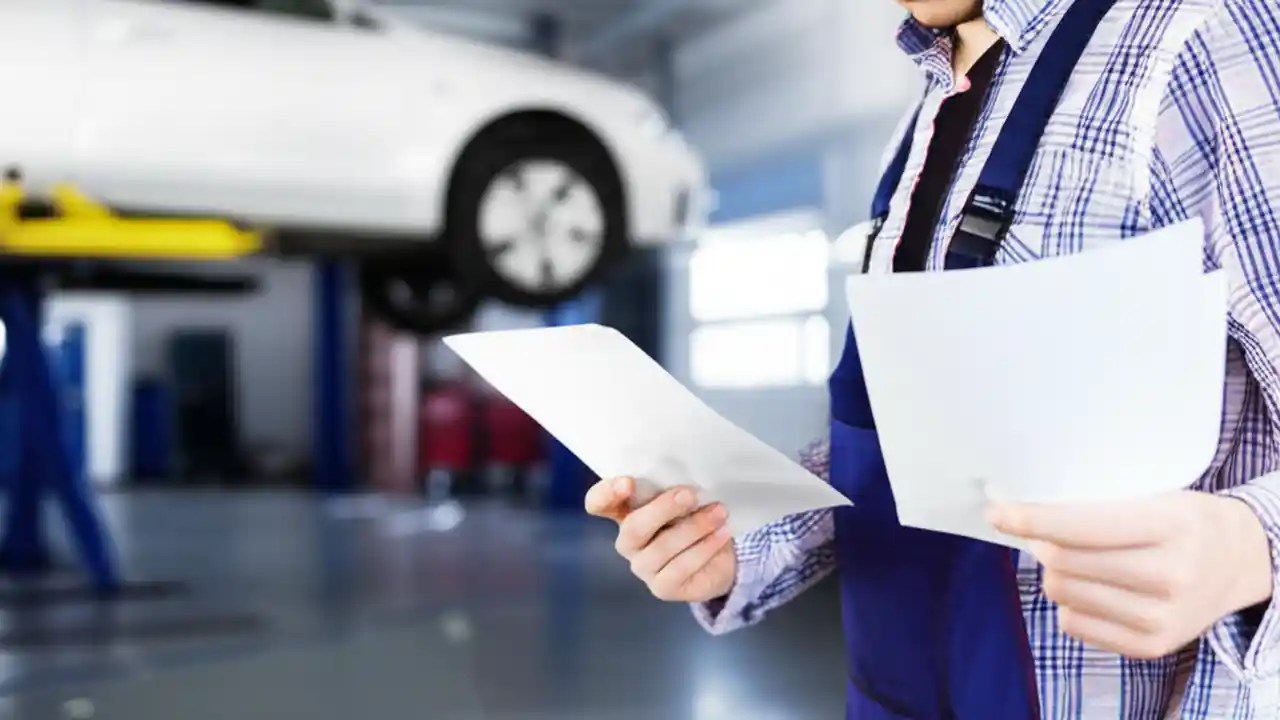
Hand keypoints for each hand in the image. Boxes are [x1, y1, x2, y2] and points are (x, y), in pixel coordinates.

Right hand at [585, 477, 736, 602]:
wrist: (719, 557)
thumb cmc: (693, 517)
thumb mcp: (683, 499)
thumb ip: (673, 489)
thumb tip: (685, 481)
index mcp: (624, 512)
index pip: (598, 503)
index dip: (606, 494)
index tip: (628, 483)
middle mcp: (628, 541)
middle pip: (633, 527)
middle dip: (663, 509)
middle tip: (691, 495)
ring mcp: (642, 567)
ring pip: (663, 547)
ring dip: (695, 527)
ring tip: (719, 512)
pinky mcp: (662, 587)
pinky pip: (682, 566)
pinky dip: (705, 547)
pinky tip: (721, 533)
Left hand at [990, 491, 1272, 658]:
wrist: (1237, 561)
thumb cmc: (1181, 519)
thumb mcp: (1153, 495)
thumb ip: (1098, 503)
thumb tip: (1022, 511)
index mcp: (1171, 526)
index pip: (1083, 526)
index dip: (1032, 519)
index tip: (998, 513)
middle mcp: (1170, 576)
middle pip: (1063, 562)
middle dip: (1040, 543)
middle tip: (1045, 532)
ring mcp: (1162, 618)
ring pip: (1062, 593)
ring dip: (1055, 572)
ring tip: (1078, 558)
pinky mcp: (1152, 646)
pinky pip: (1073, 624)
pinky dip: (1070, 602)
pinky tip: (1094, 587)